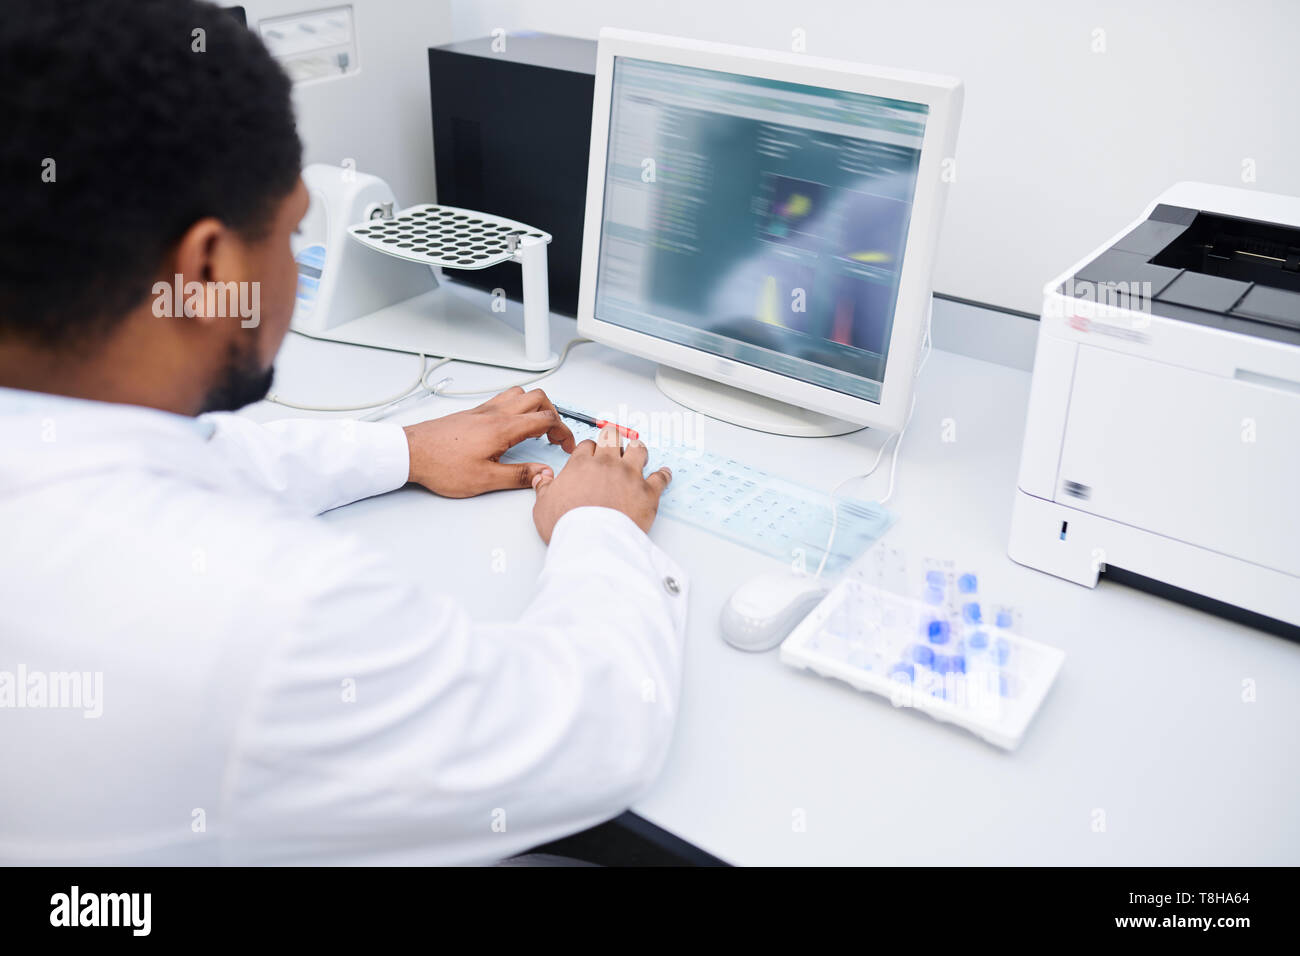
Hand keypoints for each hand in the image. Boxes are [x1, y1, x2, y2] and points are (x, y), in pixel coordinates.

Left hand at [402, 387, 574, 497]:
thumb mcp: (484, 479)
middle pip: (538, 398)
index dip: (564, 432)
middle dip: (554, 414)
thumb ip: (519, 475)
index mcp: (503, 428)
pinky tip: (513, 426)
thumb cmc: (441, 465)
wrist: (411, 453)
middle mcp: (495, 413)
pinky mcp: (473, 413)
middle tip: (555, 436)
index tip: (566, 446)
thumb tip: (544, 473)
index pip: (546, 419)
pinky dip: (518, 407)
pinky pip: (503, 399)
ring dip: (536, 406)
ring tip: (538, 427)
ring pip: (520, 394)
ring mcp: (483, 410)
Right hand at [531, 425, 672, 543]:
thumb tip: (541, 478)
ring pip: (639, 450)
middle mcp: (608, 464)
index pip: (588, 445)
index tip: (591, 454)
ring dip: (638, 450)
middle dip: (613, 440)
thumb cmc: (567, 524)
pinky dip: (663, 475)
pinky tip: (664, 473)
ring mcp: (630, 476)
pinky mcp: (648, 492)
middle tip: (614, 444)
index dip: (590, 449)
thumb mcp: (543, 506)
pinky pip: (661, 478)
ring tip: (637, 452)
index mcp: (582, 464)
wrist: (592, 542)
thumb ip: (544, 488)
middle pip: (613, 438)